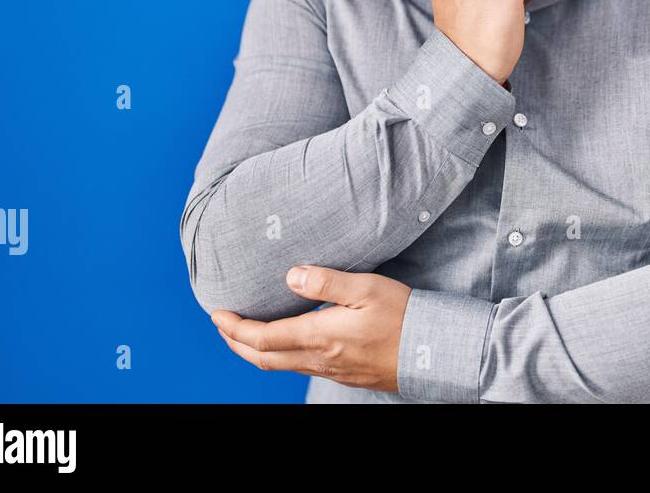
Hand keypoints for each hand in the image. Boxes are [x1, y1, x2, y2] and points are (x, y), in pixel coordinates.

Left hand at [210, 267, 411, 391]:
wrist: (431, 353)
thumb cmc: (403, 316)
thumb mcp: (367, 288)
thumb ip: (326, 281)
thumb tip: (290, 275)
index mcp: (320, 336)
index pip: (262, 337)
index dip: (234, 328)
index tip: (217, 314)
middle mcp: (319, 359)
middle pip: (263, 358)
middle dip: (236, 343)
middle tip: (222, 326)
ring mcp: (331, 370)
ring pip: (280, 366)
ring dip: (255, 351)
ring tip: (245, 334)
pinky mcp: (343, 374)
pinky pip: (300, 368)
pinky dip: (279, 356)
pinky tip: (286, 343)